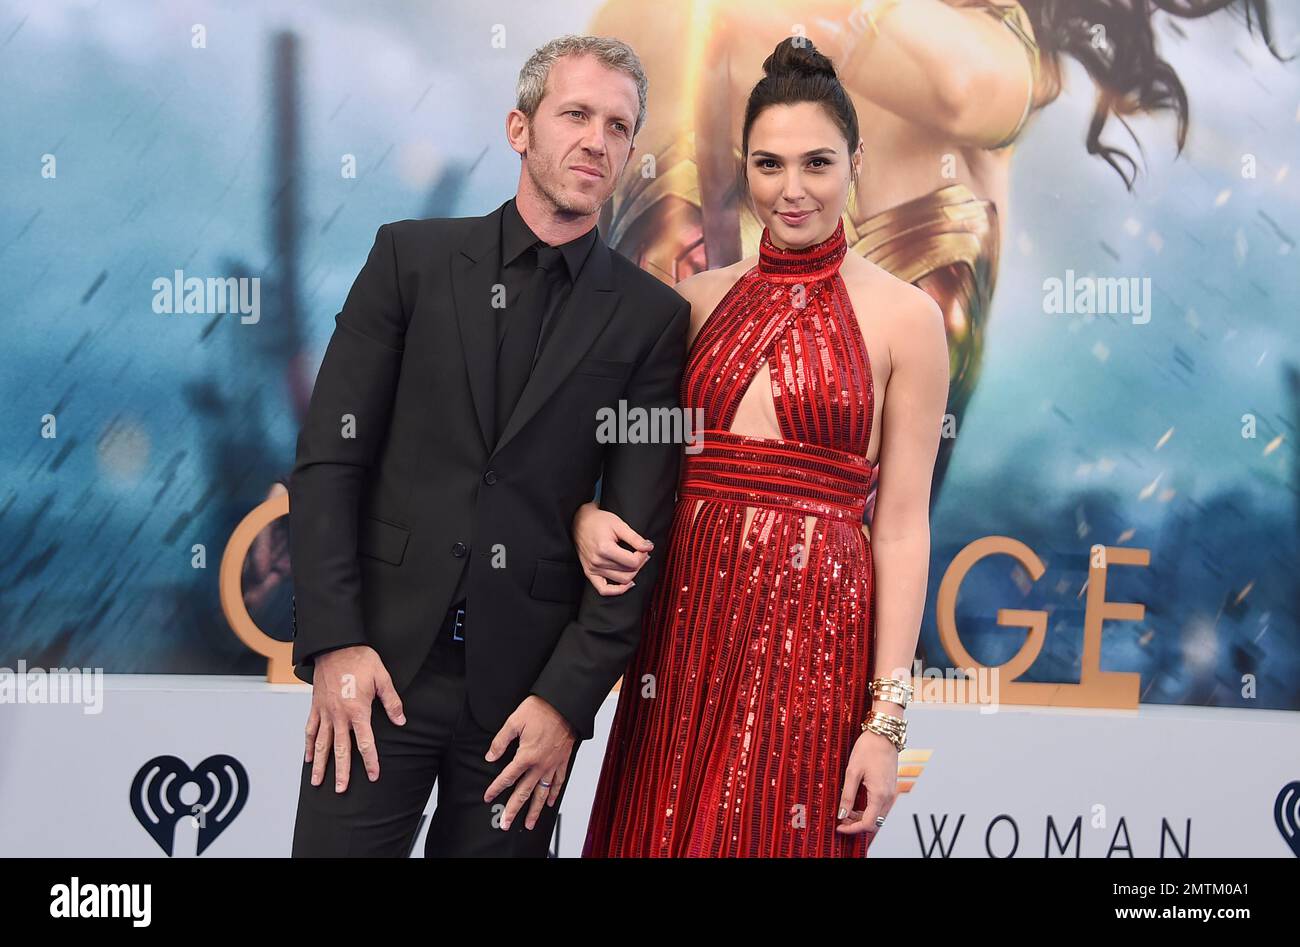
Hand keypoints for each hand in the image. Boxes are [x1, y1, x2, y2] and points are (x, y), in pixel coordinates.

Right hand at [304, 645, 405, 792]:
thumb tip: (401, 721)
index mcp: (357, 710)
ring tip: (317, 782)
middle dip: (341, 772)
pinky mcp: (315, 706)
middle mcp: (339, 715)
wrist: (335, 646)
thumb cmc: (360, 659)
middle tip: (340, 790)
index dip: (370, 761)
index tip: (373, 775)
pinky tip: (307, 757)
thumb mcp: (382, 678)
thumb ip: (391, 702)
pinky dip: (308, 744)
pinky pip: (310, 729)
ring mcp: (324, 712)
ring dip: (319, 764)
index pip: (365, 742)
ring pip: (321, 743)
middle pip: (340, 749)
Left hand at [483, 696, 575, 830]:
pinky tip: (549, 803)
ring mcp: (553, 765)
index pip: (507, 777)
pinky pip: (558, 782)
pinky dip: (554, 794)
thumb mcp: (514, 721)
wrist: (564, 704)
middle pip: (524, 792)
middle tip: (505, 823)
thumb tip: (490, 756)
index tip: (488, 797)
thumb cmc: (541, 710)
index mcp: (526, 755)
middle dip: (513, 809)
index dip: (496, 788)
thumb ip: (500, 741)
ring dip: (534, 810)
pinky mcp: (563, 761)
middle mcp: (540, 764)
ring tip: (528, 823)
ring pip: (542, 793)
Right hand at [572, 500, 652, 595]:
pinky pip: (604, 590)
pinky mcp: (589, 573)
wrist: (579, 522)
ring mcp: (592, 569)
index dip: (643, 555)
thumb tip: (649, 547)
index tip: (644, 548)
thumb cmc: (599, 521)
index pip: (633, 562)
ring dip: (632, 573)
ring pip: (621, 580)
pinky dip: (617, 590)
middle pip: (629, 572)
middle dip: (640, 563)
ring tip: (634, 562)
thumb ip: (635, 538)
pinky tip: (627, 584)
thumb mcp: (619, 524)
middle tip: (641, 553)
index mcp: (605, 548)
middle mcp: (597, 561)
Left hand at [835, 727, 898, 836]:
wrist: (884, 734)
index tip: (839, 827)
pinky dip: (869, 810)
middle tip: (840, 819)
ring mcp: (891, 793)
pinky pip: (881, 807)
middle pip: (874, 823)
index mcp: (879, 795)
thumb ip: (847, 796)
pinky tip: (856, 804)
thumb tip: (841, 814)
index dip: (852, 829)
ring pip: (878, 816)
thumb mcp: (852, 772)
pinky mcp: (890, 788)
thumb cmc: (868, 749)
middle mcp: (889, 797)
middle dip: (857, 825)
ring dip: (863, 818)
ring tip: (846, 812)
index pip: (867, 824)